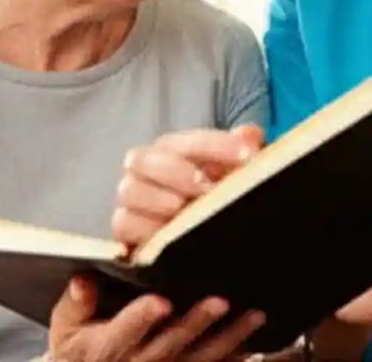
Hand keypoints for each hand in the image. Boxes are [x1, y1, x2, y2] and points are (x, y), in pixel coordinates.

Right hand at [47, 275, 266, 361]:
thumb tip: (83, 280)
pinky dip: (234, 359)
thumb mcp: (65, 326)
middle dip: (196, 323)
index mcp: (107, 348)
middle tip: (219, 301)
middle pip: (170, 344)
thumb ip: (75, 303)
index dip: (141, 318)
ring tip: (252, 316)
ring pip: (200, 359)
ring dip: (228, 338)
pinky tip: (255, 344)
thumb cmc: (79, 348)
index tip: (160, 302)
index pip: (124, 332)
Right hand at [112, 124, 264, 246]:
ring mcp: (132, 199)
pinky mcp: (125, 230)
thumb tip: (250, 135)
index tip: (246, 156)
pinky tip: (159, 235)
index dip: (215, 145)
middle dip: (175, 171)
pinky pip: (122, 224)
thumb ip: (242, 151)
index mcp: (169, 150)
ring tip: (182, 208)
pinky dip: (139, 228)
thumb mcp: (233, 173)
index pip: (185, 140)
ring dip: (156, 198)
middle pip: (141, 159)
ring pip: (129, 190)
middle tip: (205, 185)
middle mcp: (144, 169)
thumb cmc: (214, 193)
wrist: (200, 232)